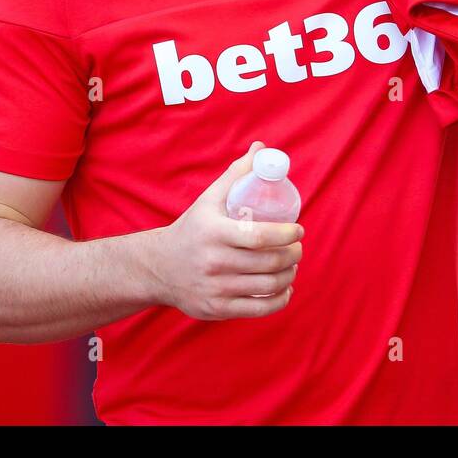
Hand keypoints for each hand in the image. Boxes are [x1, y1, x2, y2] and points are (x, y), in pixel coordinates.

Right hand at [150, 141, 303, 320]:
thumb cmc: (192, 229)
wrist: (159, 267)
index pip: (259, 236)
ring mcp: (215, 288)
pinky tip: (285, 289)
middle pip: (268, 262)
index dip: (286, 234)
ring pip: (266, 286)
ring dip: (289, 275)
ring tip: (292, 265)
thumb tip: (261, 148)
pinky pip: (258, 309)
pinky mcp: (217, 309)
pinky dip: (279, 300)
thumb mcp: (209, 200)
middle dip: (292, 255)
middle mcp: (214, 262)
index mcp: (214, 232)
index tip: (298, 229)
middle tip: (297, 248)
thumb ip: (236, 174)